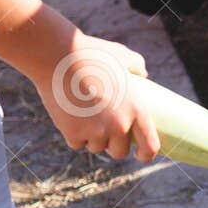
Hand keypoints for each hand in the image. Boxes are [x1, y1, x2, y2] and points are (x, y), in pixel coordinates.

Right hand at [32, 33, 161, 161]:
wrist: (58, 55)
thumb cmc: (92, 53)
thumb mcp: (123, 56)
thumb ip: (137, 67)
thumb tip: (143, 75)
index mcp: (137, 111)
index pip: (149, 147)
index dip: (146, 154)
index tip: (141, 154)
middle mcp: (119, 126)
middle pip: (119, 152)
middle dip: (114, 144)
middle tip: (108, 131)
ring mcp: (95, 132)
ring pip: (96, 147)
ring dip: (93, 138)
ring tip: (87, 118)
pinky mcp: (72, 133)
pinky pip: (76, 143)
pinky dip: (74, 134)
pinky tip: (71, 118)